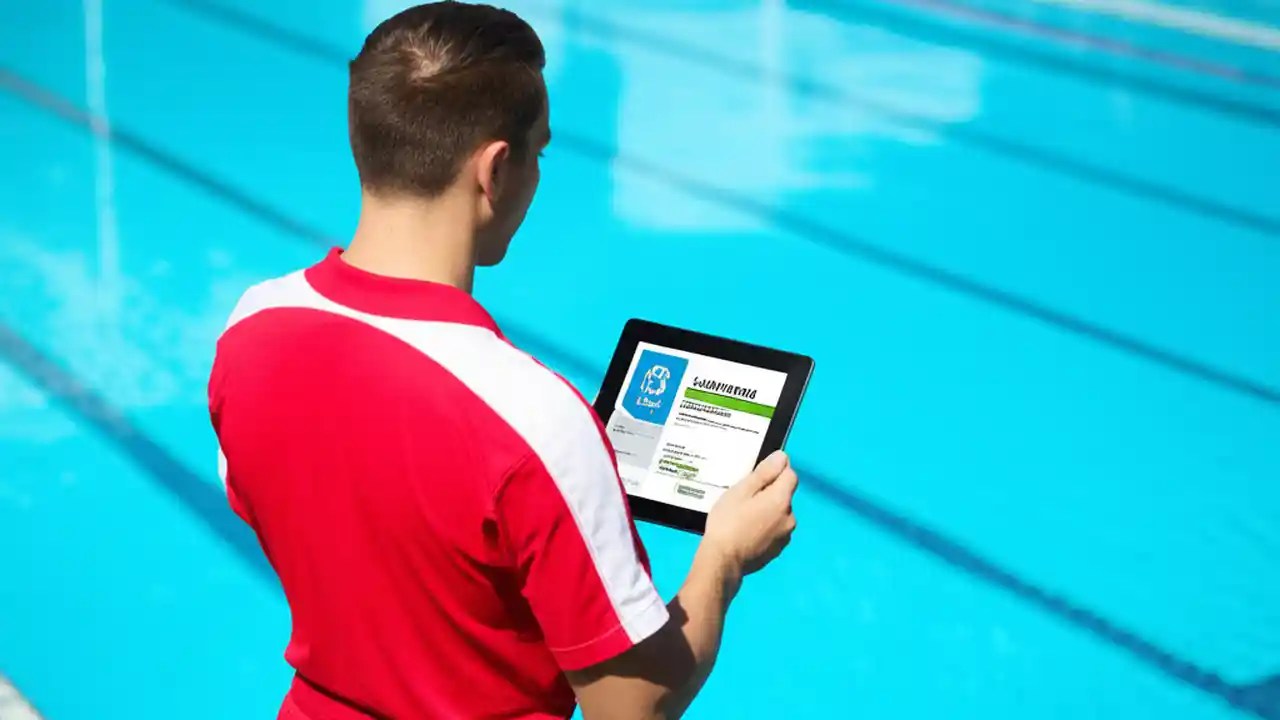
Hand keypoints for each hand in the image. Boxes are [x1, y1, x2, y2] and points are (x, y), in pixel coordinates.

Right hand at [702, 450, 797, 577]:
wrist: (723, 560)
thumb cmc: (728, 522)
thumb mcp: (741, 491)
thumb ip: (764, 473)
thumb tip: (782, 457)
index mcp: (782, 500)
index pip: (790, 474)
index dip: (775, 472)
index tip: (756, 478)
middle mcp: (790, 517)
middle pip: (784, 496)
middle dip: (769, 494)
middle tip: (744, 500)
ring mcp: (785, 536)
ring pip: (780, 514)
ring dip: (768, 512)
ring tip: (744, 518)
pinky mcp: (778, 550)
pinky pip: (775, 531)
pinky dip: (766, 528)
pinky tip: (747, 533)